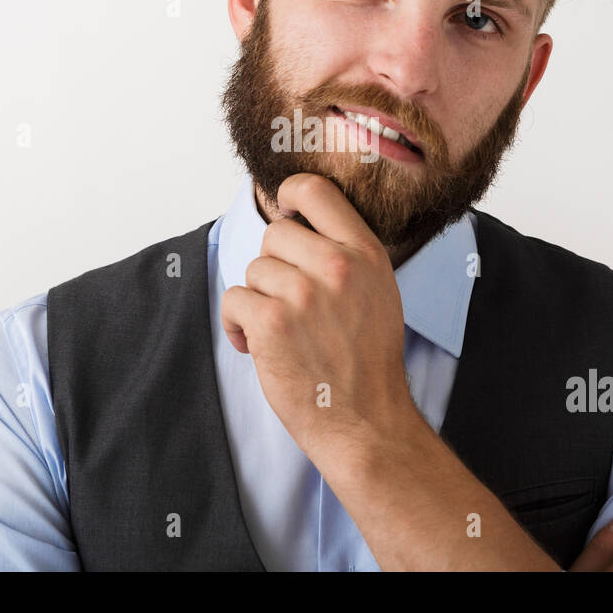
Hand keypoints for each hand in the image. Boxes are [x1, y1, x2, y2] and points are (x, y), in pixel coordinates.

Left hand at [220, 173, 414, 462]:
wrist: (367, 421)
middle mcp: (336, 266)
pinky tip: (257, 344)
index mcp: (365, 253)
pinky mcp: (271, 323)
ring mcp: (302, 294)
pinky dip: (237, 324)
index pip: (315, 191)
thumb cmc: (369, 363)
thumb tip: (302, 225)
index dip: (289, 195)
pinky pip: (234, 300)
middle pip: (275, 233)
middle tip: (289, 302)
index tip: (284, 210)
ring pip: (253, 270)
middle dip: (274, 266)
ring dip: (257, 299)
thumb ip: (346, 254)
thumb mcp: (378, 292)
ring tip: (280, 330)